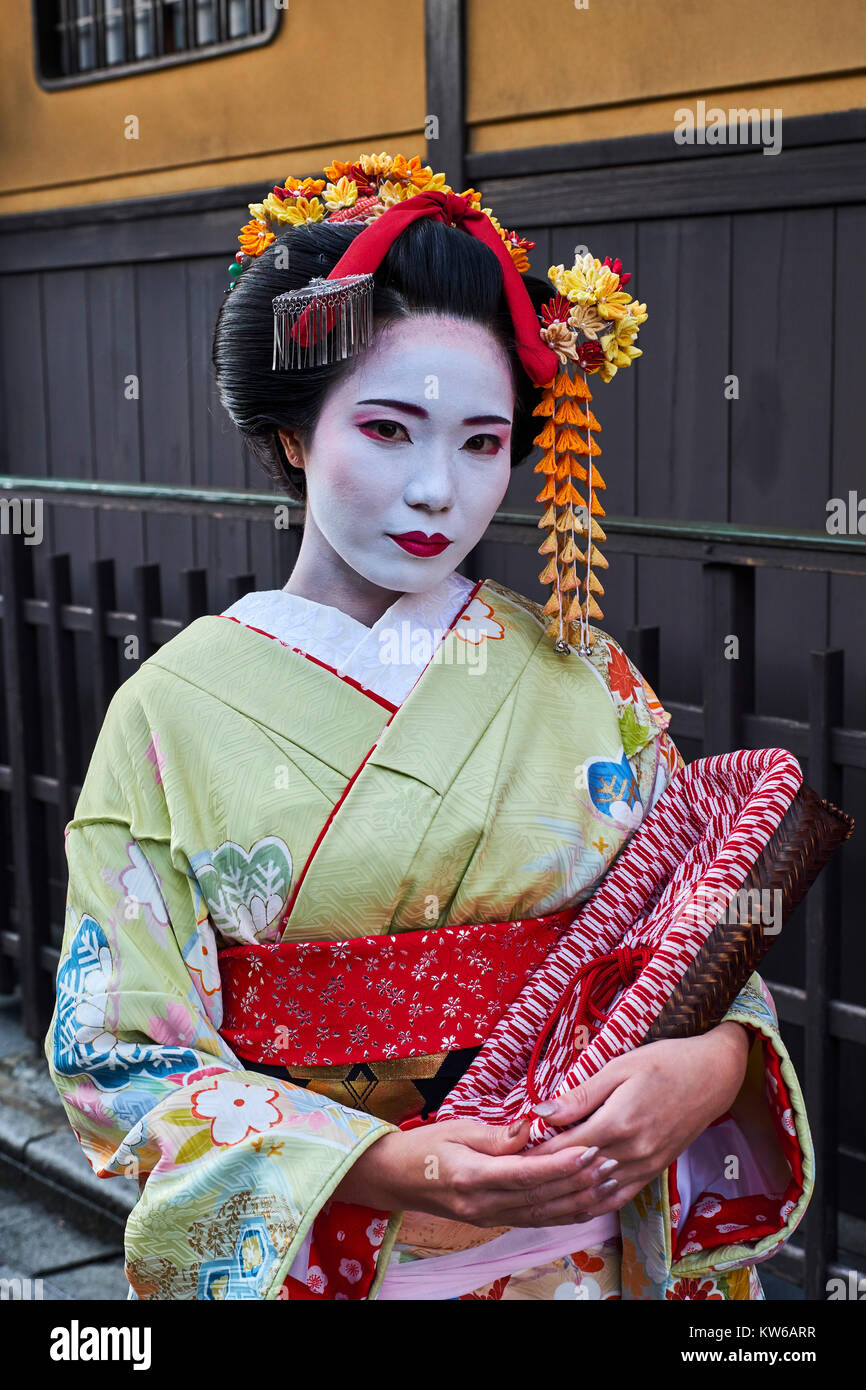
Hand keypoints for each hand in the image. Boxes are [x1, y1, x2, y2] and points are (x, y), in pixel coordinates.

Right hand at [332, 1115, 616, 1227]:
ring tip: (607, 1181)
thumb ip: (497, 1134)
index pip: (525, 1174)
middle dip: (578, 1182)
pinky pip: (535, 1219)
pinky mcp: (493, 1220)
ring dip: (578, 1199)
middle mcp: (483, 1204)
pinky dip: (563, 1213)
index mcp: (472, 1177)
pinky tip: (585, 1203)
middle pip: (541, 1197)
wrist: (394, 1179)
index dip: (559, 1165)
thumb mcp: (456, 1128)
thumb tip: (531, 1127)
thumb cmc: (422, 1146)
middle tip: (610, 1163)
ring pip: (543, 1213)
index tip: (588, 1150)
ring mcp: (489, 1217)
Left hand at [528, 1022, 751, 1221]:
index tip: (509, 1154)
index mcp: (617, 1124)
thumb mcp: (619, 1067)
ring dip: (564, 1194)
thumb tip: (541, 1113)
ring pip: (595, 1192)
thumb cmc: (664, 1063)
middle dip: (543, 1176)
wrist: (713, 1076)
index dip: (534, 1153)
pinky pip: (618, 1197)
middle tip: (513, 1176)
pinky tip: (574, 1203)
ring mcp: (644, 1166)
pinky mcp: (654, 1172)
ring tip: (536, 1192)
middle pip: (575, 1173)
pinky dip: (593, 1202)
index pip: (563, 1148)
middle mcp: (631, 1153)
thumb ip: (580, 1095)